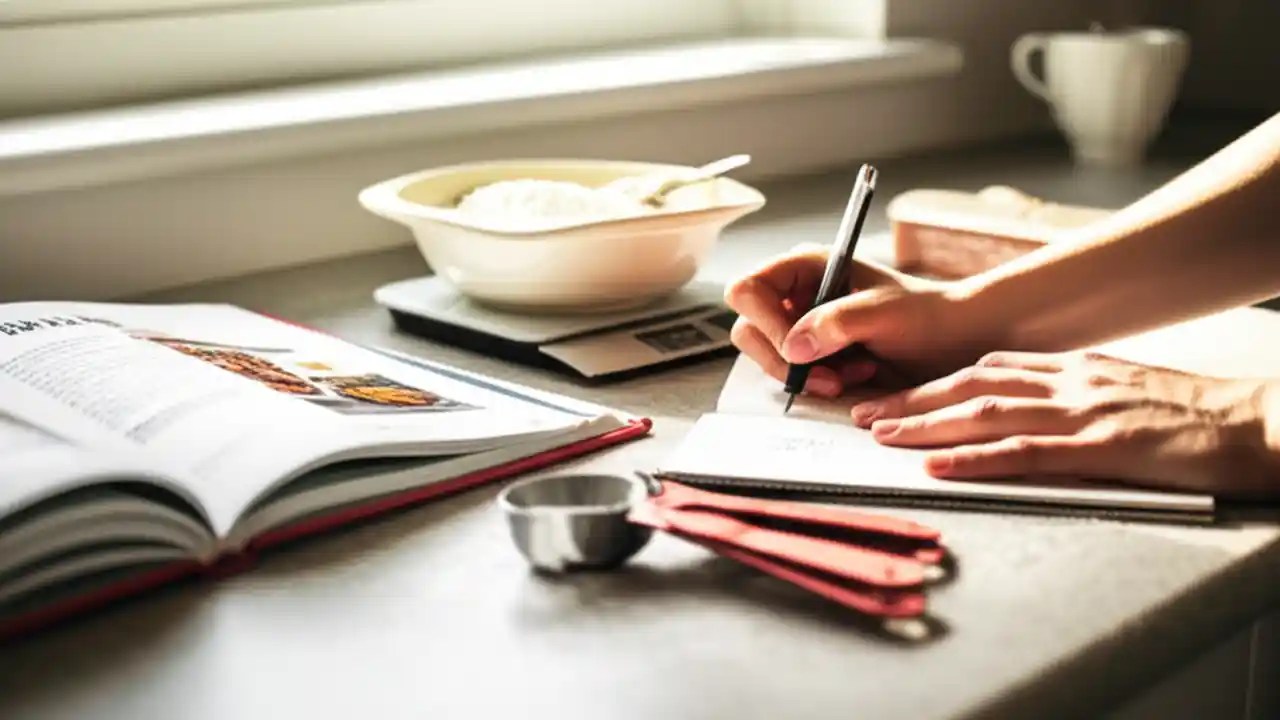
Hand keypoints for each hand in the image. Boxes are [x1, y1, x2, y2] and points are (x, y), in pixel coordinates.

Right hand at [724, 245, 993, 396]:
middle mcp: (795, 293)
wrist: (956, 341)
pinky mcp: (811, 354)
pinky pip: (790, 375)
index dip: (765, 323)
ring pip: (766, 357)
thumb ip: (836, 323)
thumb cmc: (927, 314)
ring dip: (805, 375)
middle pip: (749, 329)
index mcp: (805, 266)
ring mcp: (800, 325)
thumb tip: (794, 347)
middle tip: (828, 376)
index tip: (799, 350)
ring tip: (850, 375)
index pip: (748, 290)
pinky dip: (816, 384)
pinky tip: (854, 378)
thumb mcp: (884, 313)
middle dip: (785, 359)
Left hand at [851, 351, 1279, 497]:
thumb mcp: (1123, 390)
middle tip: (863, 414)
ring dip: (926, 426)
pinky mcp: (1105, 448)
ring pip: (985, 414)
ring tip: (881, 436)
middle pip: (970, 386)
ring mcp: (1085, 413)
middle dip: (911, 400)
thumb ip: (1074, 395)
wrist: (1262, 420)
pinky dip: (975, 459)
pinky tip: (938, 467)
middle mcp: (1069, 383)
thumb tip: (1029, 411)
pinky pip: (1026, 452)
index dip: (932, 382)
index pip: (985, 370)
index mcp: (1074, 369)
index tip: (893, 394)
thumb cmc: (1196, 413)